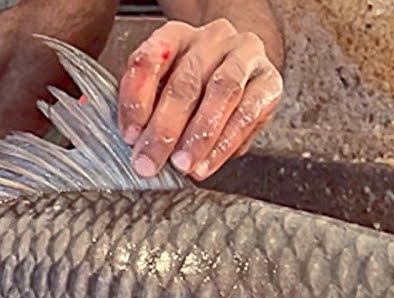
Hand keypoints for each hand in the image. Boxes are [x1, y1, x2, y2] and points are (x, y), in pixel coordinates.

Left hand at [117, 20, 282, 181]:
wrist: (242, 69)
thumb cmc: (196, 84)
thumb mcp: (164, 86)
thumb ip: (144, 106)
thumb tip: (124, 139)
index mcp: (176, 36)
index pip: (150, 60)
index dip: (136, 100)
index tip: (130, 136)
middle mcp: (211, 39)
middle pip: (186, 82)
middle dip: (164, 129)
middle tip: (149, 161)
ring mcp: (244, 55)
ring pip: (221, 92)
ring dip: (198, 136)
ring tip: (182, 165)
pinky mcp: (269, 80)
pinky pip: (247, 114)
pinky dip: (224, 144)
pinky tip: (207, 164)